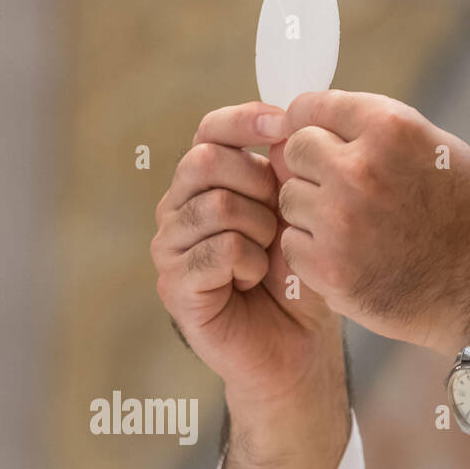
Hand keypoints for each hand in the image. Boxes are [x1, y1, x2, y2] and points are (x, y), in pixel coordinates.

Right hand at [152, 102, 346, 468]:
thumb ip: (287, 170)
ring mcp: (170, 249)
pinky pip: (217, 250)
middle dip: (258, 184)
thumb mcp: (299, 213)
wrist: (296, 346)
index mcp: (204, 185)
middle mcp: (178, 210)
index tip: (284, 125)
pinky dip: (248, 263)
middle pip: (205, 161)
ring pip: (215, 205)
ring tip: (269, 255)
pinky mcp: (175, 287)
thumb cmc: (296, 278)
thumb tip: (286, 123)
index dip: (244, 122)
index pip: (209, 131)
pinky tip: (254, 280)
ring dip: (259, 229)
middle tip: (281, 218)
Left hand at [276, 91, 469, 357]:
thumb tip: (311, 125)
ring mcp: (340, 222)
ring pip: (289, 200)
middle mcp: (359, 170)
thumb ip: (375, 133)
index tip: (304, 132)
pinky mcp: (328, 269)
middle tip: (336, 188)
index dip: (304, 120)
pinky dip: (311, 252)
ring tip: (351, 227)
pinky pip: (292, 245)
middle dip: (309, 166)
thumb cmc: (468, 217)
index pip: (312, 107)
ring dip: (310, 211)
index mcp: (390, 129)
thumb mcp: (437, 151)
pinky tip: (347, 256)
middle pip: (294, 151)